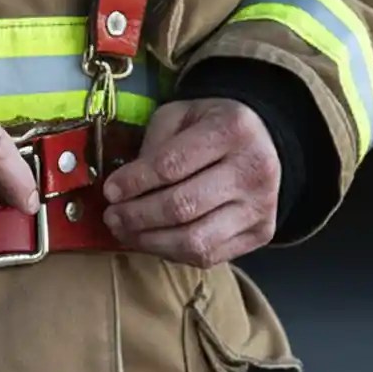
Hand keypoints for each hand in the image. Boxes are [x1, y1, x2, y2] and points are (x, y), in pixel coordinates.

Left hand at [102, 99, 279, 267]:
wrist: (262, 140)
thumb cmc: (210, 126)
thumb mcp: (180, 115)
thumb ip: (153, 145)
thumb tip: (124, 188)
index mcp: (232, 129)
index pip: (172, 164)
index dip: (134, 182)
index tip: (110, 191)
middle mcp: (254, 169)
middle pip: (182, 206)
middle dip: (136, 216)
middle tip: (112, 216)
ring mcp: (261, 206)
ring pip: (195, 240)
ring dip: (150, 242)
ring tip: (126, 232)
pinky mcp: (261, 233)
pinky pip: (208, 256)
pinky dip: (172, 253)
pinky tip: (153, 240)